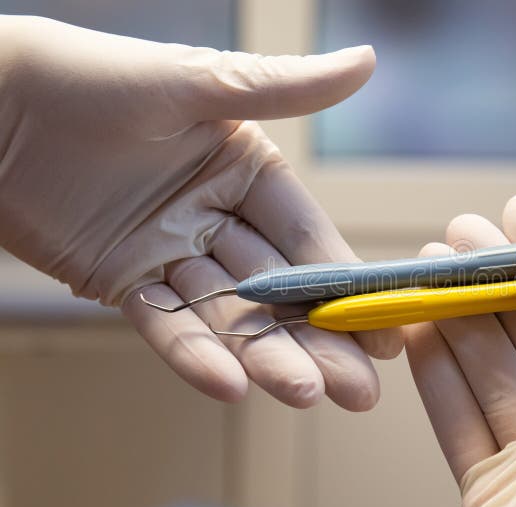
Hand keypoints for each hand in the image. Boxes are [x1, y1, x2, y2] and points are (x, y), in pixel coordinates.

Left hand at [0, 16, 401, 407]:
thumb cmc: (92, 77)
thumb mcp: (195, 83)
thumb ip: (282, 88)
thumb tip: (366, 61)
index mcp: (245, 171)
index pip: (306, 235)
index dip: (345, 283)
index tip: (384, 327)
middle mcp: (216, 216)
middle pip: (276, 288)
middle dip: (317, 340)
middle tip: (360, 391)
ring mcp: (172, 252)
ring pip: (228, 315)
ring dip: (265, 358)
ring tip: (305, 395)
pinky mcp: (123, 282)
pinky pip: (165, 324)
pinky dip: (193, 355)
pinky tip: (229, 386)